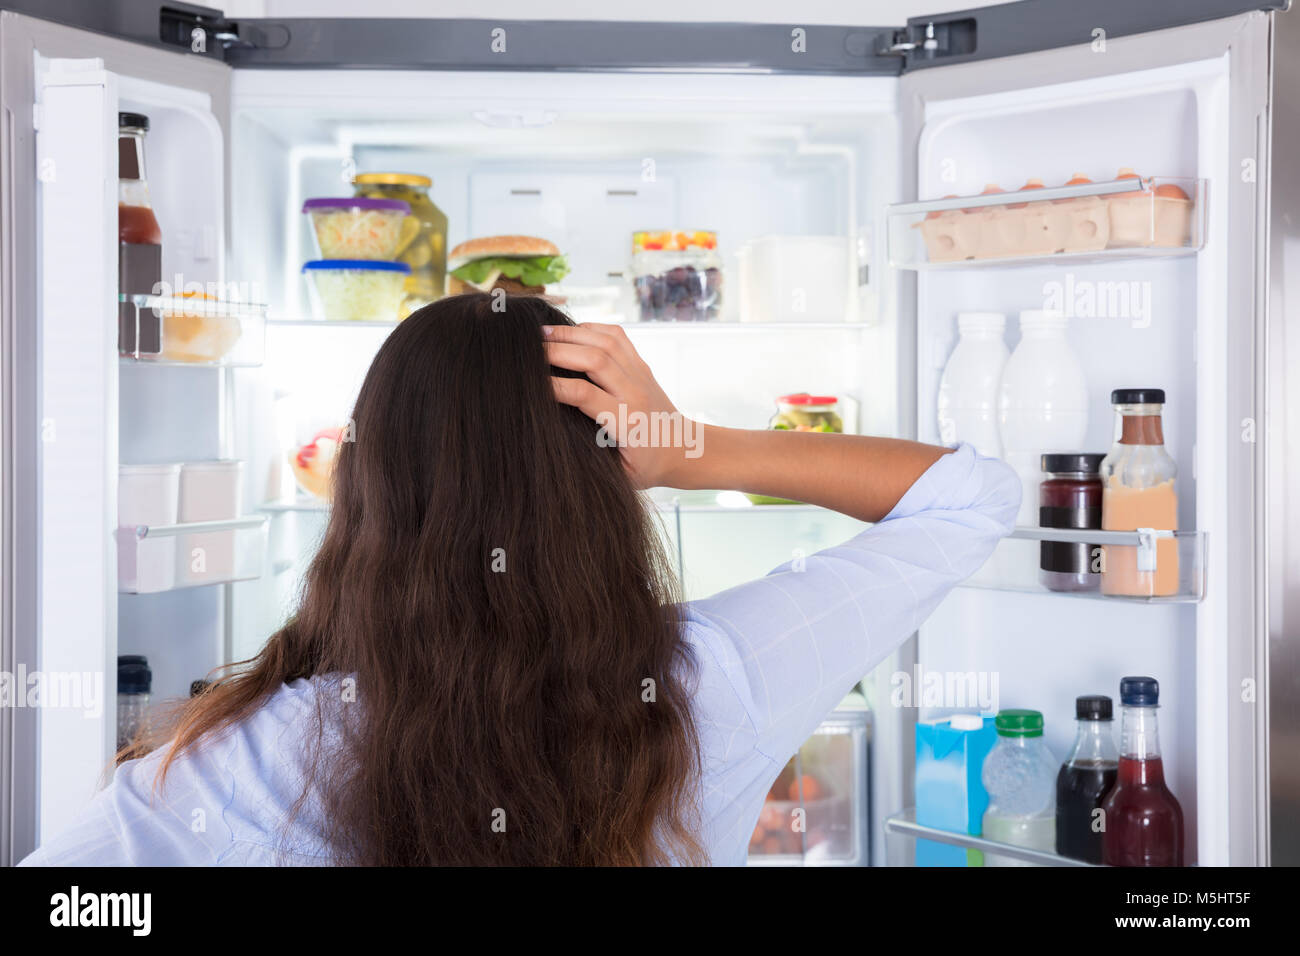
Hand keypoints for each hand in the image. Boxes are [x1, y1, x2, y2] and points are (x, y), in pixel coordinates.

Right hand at [543, 322, 698, 488]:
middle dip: (558, 350)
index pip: (584, 395)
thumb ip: (590, 457)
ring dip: (572, 333)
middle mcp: (635, 392)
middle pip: (594, 360)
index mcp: (628, 421)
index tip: (528, 384)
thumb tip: (554, 444)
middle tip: (527, 348)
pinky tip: (571, 331)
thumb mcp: (619, 474)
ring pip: (605, 342)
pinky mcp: (641, 365)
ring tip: (542, 333)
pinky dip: (592, 328)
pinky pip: (617, 337)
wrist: (685, 450)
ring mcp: (640, 374)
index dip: (553, 387)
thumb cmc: (647, 466)